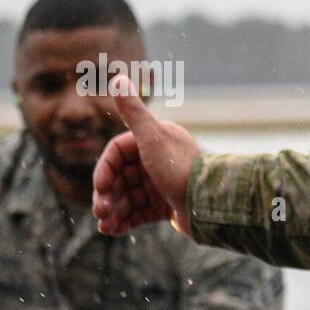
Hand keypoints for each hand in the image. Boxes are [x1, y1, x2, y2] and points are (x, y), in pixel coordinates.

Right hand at [92, 74, 200, 236]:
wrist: (209, 205)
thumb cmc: (180, 169)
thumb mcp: (153, 138)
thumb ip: (133, 112)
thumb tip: (118, 78)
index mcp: (152, 141)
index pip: (117, 153)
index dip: (104, 170)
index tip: (100, 189)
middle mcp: (155, 160)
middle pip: (119, 177)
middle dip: (106, 196)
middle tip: (99, 212)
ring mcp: (159, 184)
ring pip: (126, 197)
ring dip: (112, 211)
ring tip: (105, 227)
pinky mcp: (164, 206)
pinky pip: (138, 213)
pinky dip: (124, 221)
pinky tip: (114, 231)